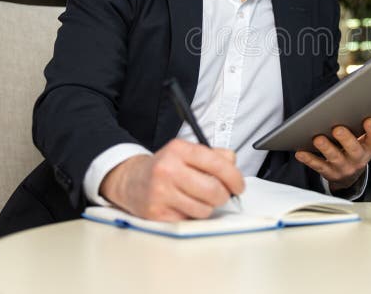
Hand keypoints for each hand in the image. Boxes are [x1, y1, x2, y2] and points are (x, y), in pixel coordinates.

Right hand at [99, 139, 243, 220]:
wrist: (130, 181)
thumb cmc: (165, 167)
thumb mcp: (187, 152)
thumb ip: (215, 155)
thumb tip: (233, 165)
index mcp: (179, 150)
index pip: (217, 163)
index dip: (234, 177)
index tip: (239, 185)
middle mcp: (168, 169)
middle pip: (213, 190)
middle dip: (223, 196)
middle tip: (221, 195)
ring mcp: (160, 193)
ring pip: (204, 209)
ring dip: (207, 207)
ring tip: (197, 199)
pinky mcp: (156, 214)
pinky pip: (189, 221)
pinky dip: (192, 216)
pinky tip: (183, 206)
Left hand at [295, 117, 370, 190]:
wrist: (349, 176)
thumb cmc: (353, 148)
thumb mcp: (361, 141)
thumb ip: (357, 127)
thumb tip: (345, 106)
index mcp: (367, 147)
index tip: (369, 119)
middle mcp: (358, 158)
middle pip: (353, 149)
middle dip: (345, 139)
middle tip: (337, 129)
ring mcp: (344, 167)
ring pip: (335, 157)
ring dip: (326, 148)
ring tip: (317, 139)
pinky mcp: (329, 173)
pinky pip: (318, 165)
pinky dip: (309, 159)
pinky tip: (300, 152)